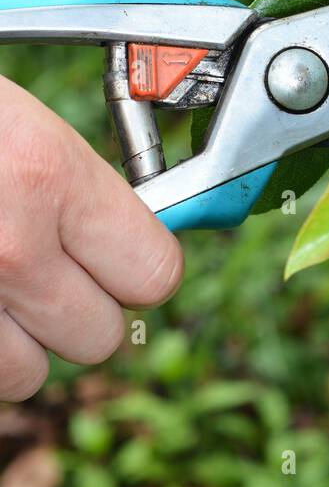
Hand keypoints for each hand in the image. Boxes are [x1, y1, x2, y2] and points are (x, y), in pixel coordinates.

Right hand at [0, 77, 182, 400]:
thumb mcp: (6, 109)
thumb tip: (123, 219)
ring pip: (30, 377)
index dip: (139, 261)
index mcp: (48, 174)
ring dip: (18, 340)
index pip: (156, 272)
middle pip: (102, 337)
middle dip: (79, 306)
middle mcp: (12, 251)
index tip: (116, 248)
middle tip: (45, 264)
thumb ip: (69, 171)